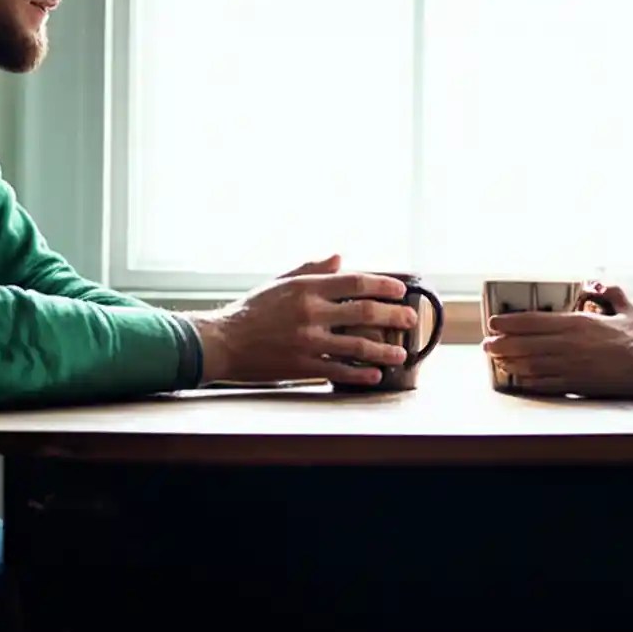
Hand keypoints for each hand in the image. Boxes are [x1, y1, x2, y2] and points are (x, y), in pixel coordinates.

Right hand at [186, 256, 416, 385]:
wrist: (222, 342)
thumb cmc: (252, 311)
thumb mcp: (280, 283)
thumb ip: (311, 270)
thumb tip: (340, 257)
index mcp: (306, 288)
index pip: (354, 282)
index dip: (382, 285)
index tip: (401, 289)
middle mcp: (310, 312)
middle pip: (363, 311)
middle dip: (392, 315)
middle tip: (410, 319)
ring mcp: (307, 341)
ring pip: (357, 345)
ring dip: (384, 349)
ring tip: (401, 353)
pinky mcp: (302, 366)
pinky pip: (339, 370)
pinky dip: (360, 373)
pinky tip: (375, 374)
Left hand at [482, 284, 632, 397]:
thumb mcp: (627, 308)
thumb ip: (608, 292)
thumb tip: (594, 284)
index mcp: (580, 323)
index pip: (534, 321)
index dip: (510, 322)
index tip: (494, 322)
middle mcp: (571, 345)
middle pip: (526, 345)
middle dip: (502, 344)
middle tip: (486, 345)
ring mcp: (574, 367)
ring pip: (531, 365)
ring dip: (510, 362)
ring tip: (497, 360)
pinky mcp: (580, 385)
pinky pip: (546, 384)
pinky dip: (528, 381)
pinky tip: (519, 379)